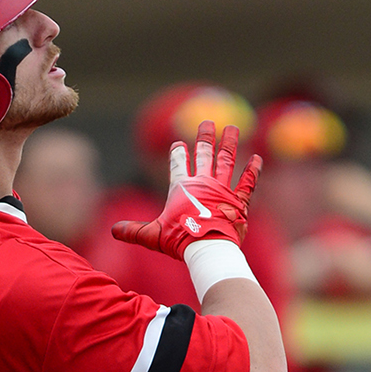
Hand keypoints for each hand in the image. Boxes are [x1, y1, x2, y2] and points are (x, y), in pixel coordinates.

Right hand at [112, 121, 261, 259]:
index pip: (178, 164)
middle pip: (204, 154)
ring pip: (227, 161)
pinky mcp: (239, 201)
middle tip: (207, 123)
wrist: (208, 248)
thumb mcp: (152, 235)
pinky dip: (253, 171)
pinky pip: (248, 183)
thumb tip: (113, 230)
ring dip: (229, 143)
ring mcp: (223, 190)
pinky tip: (257, 158)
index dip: (178, 153)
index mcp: (182, 188)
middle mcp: (203, 183)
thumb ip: (133, 231)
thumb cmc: (179, 240)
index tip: (179, 143)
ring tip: (232, 128)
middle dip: (205, 137)